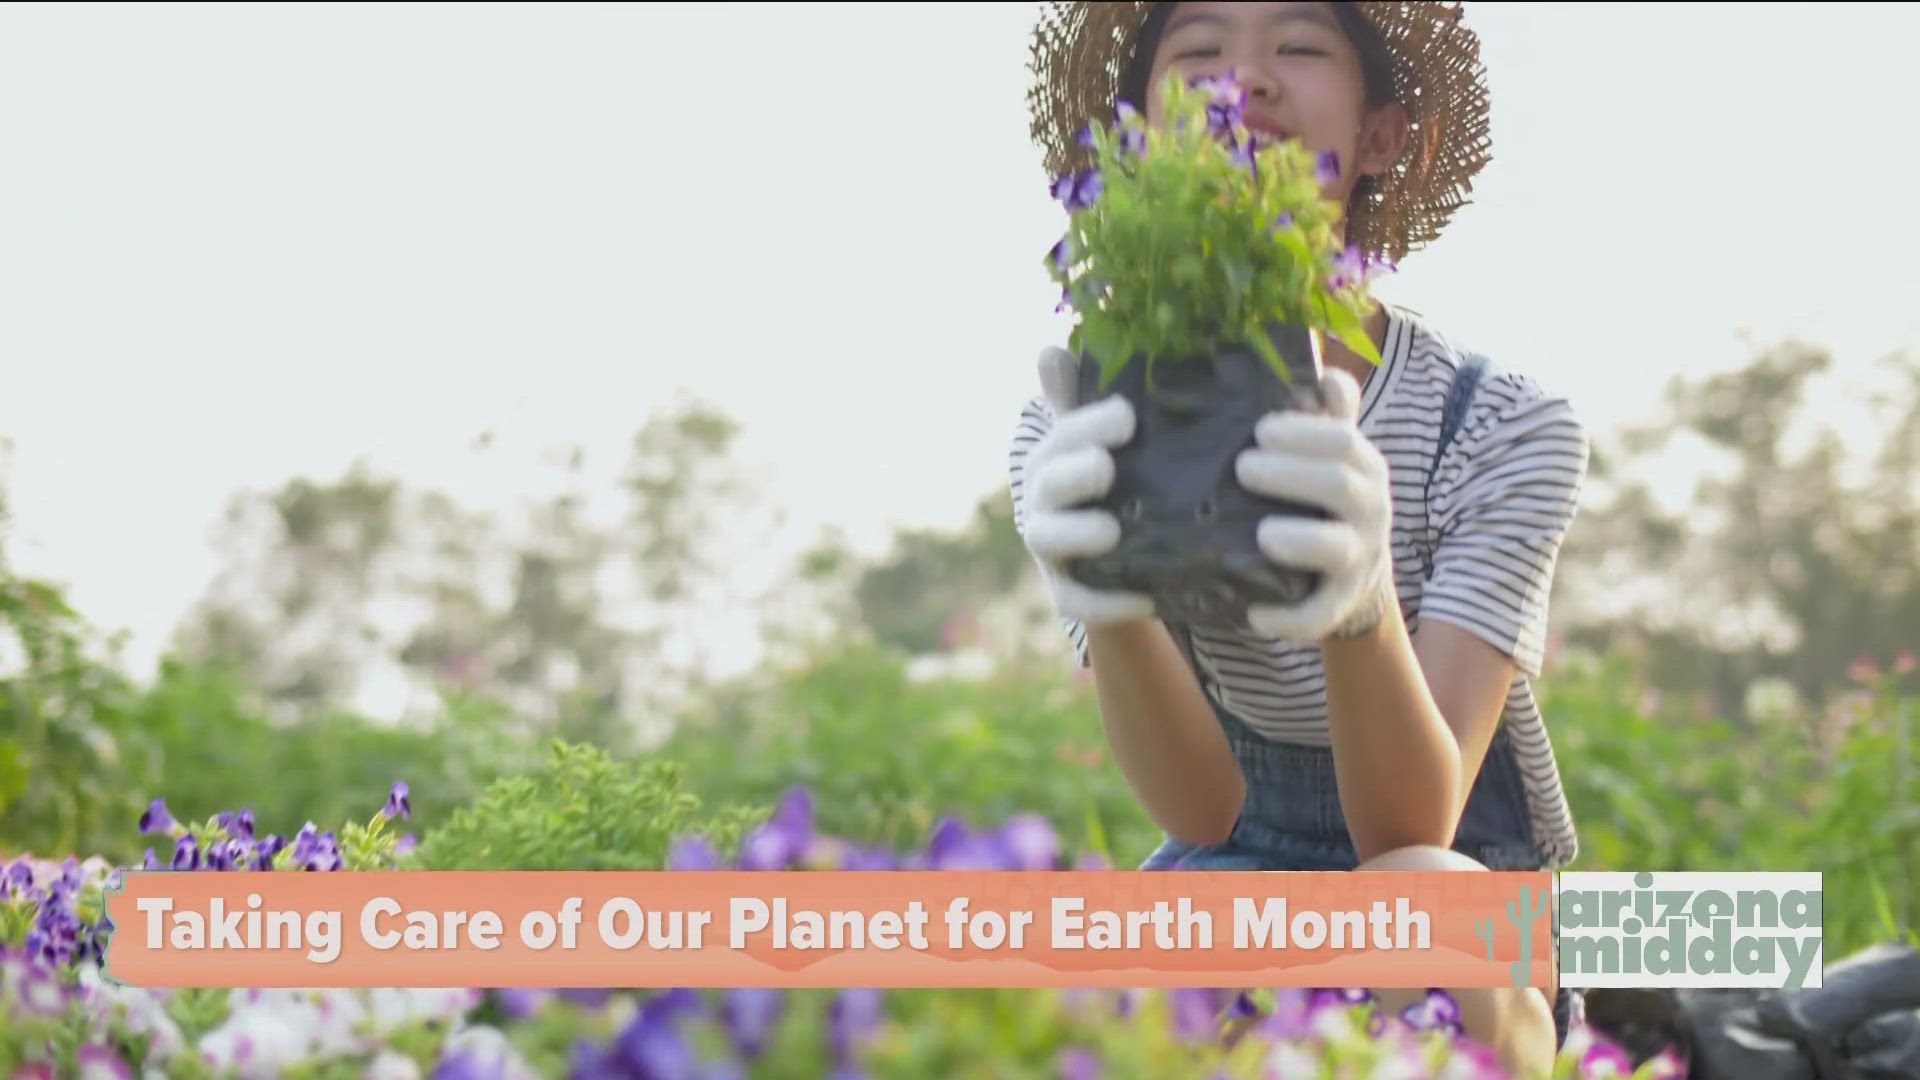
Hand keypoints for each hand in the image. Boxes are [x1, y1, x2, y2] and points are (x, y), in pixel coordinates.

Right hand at [1019, 347, 1156, 626]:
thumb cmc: (1109, 485)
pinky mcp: (1068, 591)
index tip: (1128, 417)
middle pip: (1049, 484)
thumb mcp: (1096, 443)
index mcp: (1052, 458)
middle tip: (1107, 468)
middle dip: (1075, 474)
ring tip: (1112, 532)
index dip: (1089, 425)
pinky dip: (1109, 601)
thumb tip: (1047, 349)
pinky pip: (1080, 600)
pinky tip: (1146, 597)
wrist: (1114, 557)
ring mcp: (1052, 549)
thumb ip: (1078, 399)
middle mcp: (1042, 502)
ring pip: (1051, 540)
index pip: (1064, 436)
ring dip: (1078, 535)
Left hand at [1234, 367, 1394, 641]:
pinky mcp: (1340, 603)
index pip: (1343, 439)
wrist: (1353, 573)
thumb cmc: (1323, 496)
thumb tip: (1318, 353)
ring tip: (1262, 534)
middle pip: (1340, 484)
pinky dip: (1288, 618)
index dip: (1303, 431)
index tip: (1259, 428)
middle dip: (1290, 475)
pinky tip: (1254, 615)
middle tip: (1241, 468)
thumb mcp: (1330, 450)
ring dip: (1300, 540)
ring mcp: (1359, 556)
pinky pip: (1319, 615)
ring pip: (1337, 548)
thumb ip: (1325, 408)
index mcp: (1362, 464)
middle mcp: (1369, 507)